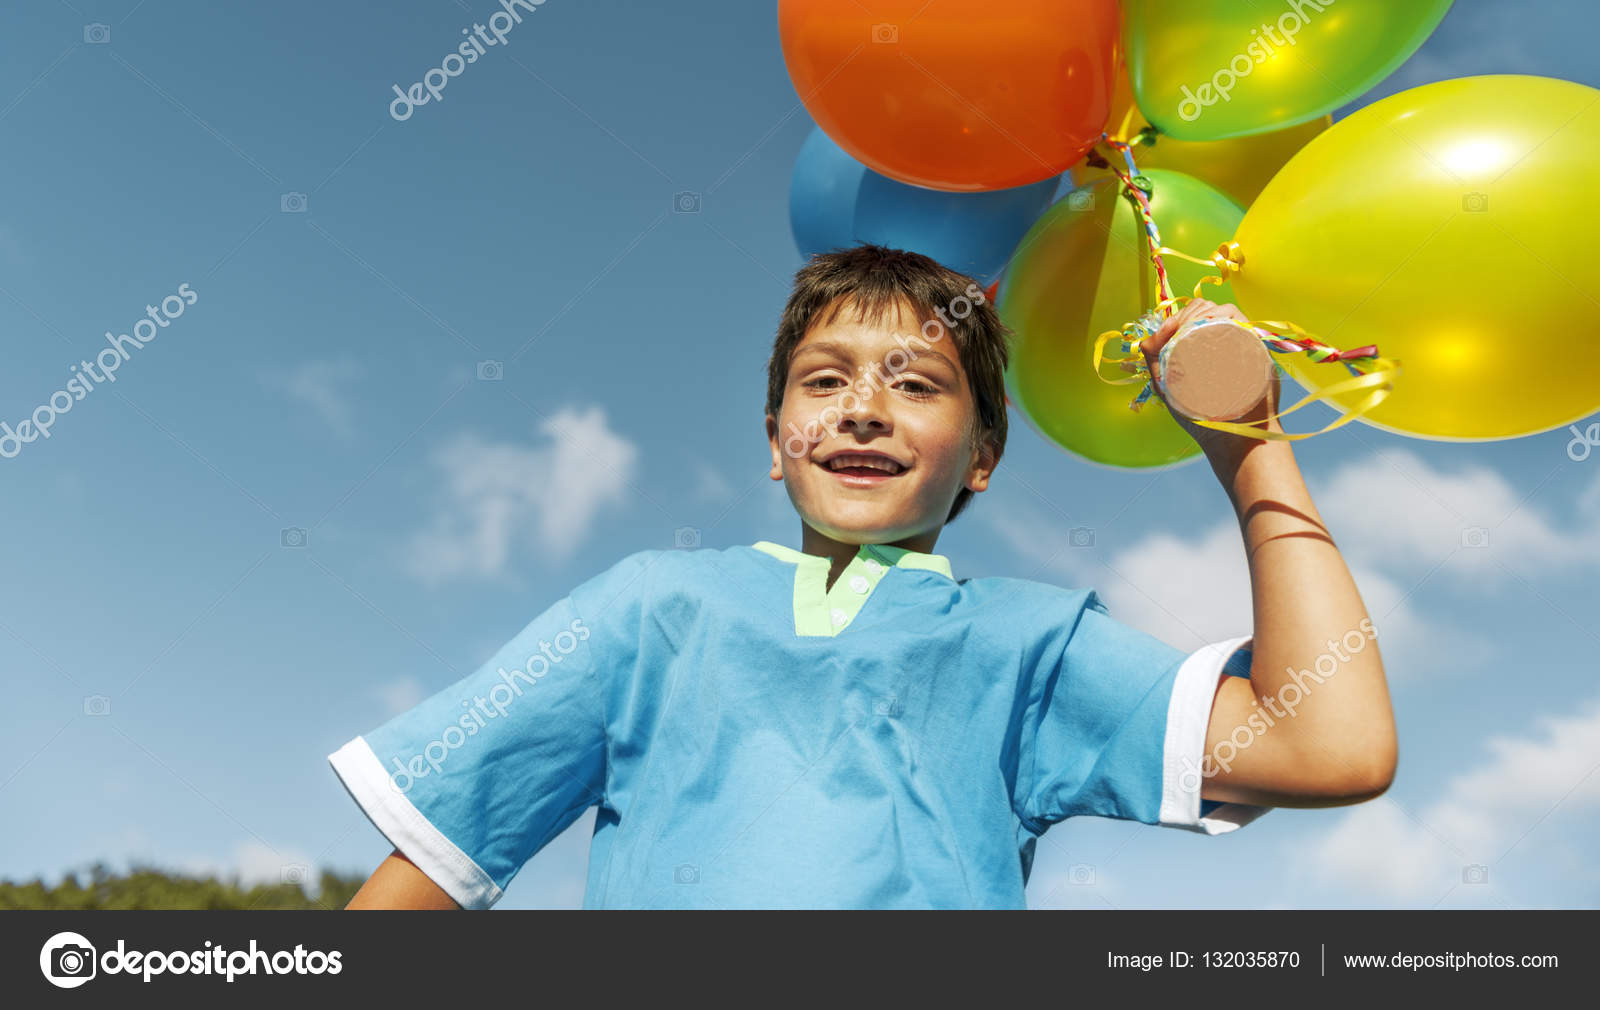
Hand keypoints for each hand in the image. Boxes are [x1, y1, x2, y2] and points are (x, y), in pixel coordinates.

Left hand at [1136, 298, 1282, 466]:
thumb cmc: (1201, 418)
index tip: (1169, 328)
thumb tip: (1147, 339)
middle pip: (1207, 308)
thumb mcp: (1168, 389)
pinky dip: (1225, 315)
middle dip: (1188, 312)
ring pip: (1224, 310)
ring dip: (1204, 312)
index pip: (1193, 313)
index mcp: (1207, 345)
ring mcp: (1243, 343)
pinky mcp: (1258, 350)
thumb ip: (1155, 365)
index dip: (1179, 315)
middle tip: (1178, 330)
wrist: (1235, 440)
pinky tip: (1211, 323)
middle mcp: (1226, 340)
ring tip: (1191, 329)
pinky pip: (1243, 322)